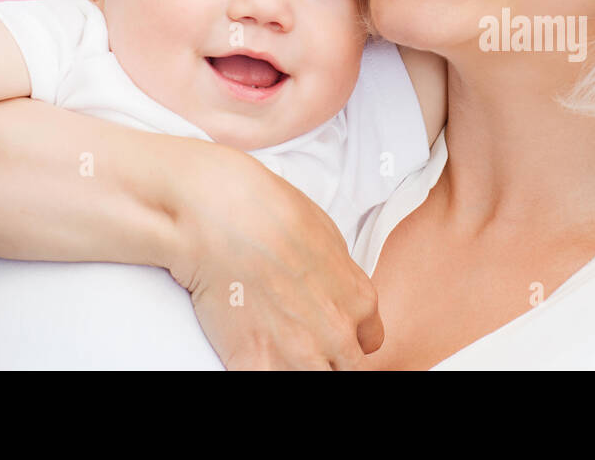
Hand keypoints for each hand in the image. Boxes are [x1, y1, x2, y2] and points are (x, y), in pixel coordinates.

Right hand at [166, 144, 383, 368]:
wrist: (225, 220)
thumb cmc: (270, 215)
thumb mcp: (326, 237)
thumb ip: (339, 277)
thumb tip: (333, 290)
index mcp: (358, 301)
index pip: (369, 342)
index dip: (347, 336)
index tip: (330, 332)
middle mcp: (337, 335)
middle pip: (347, 368)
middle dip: (327, 357)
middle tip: (301, 339)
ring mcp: (299, 357)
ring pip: (316, 379)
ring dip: (298, 366)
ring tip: (276, 345)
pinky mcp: (258, 368)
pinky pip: (270, 380)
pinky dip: (261, 369)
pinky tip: (250, 350)